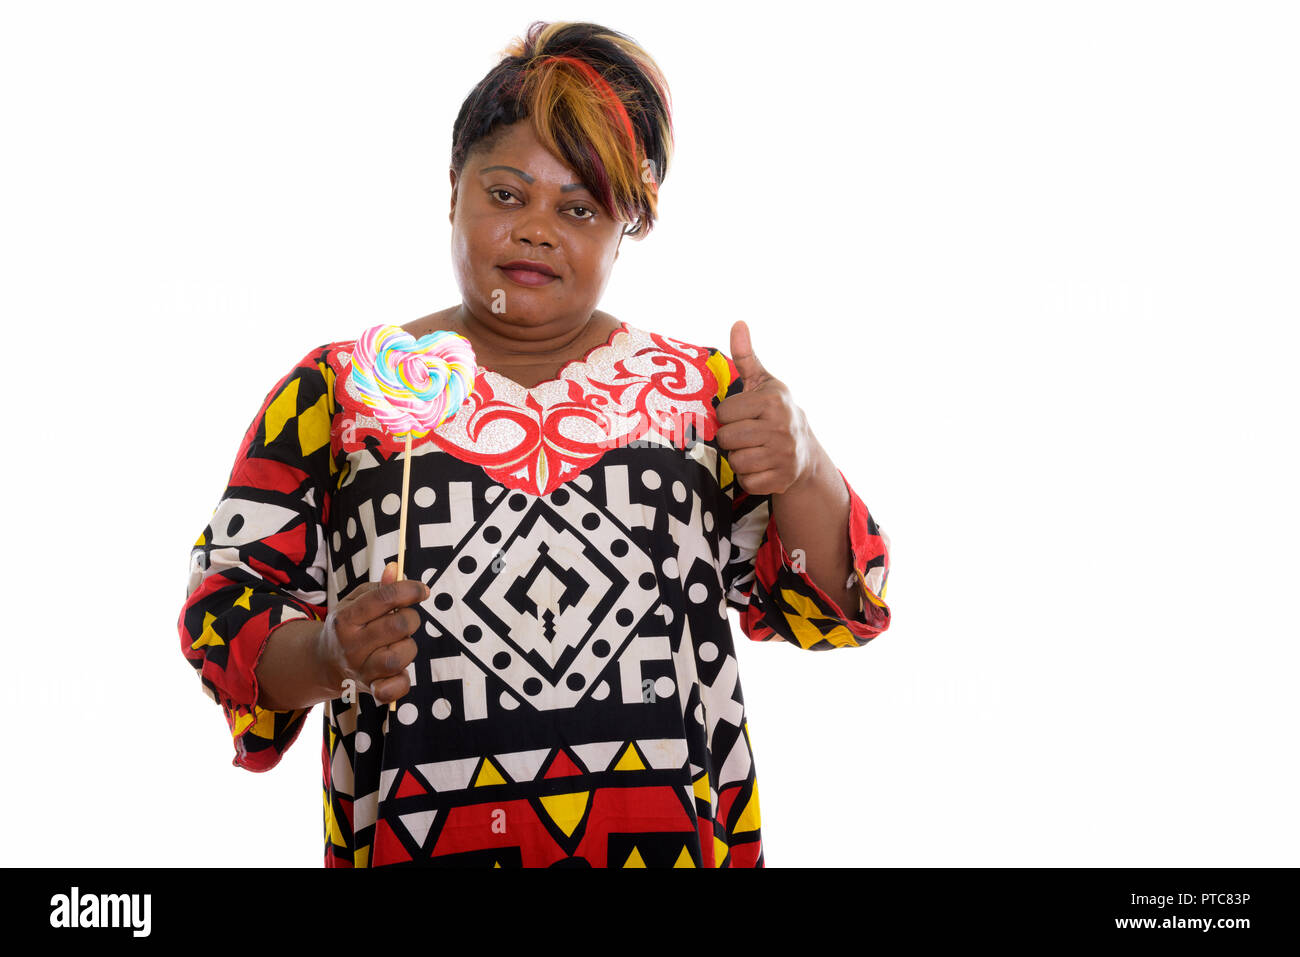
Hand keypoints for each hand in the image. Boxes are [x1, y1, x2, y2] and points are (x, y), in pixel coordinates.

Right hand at [316, 561, 426, 705]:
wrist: (323, 663)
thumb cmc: (348, 627)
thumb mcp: (354, 602)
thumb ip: (378, 588)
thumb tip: (396, 569)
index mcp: (346, 619)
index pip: (384, 598)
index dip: (410, 590)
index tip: (422, 590)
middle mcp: (351, 645)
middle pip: (398, 625)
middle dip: (410, 618)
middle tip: (404, 619)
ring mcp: (361, 669)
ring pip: (399, 657)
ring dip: (409, 646)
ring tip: (398, 643)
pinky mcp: (370, 689)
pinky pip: (394, 690)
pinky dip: (402, 681)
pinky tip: (398, 670)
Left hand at [715, 320, 816, 494]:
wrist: (804, 450)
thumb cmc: (774, 412)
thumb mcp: (763, 383)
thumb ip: (746, 356)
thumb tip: (738, 322)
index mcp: (772, 401)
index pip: (723, 413)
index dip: (728, 416)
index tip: (742, 415)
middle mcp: (781, 427)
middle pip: (727, 438)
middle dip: (731, 438)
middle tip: (746, 434)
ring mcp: (783, 455)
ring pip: (735, 461)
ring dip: (738, 458)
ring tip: (753, 449)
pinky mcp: (781, 478)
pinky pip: (746, 481)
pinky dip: (749, 477)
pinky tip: (760, 465)